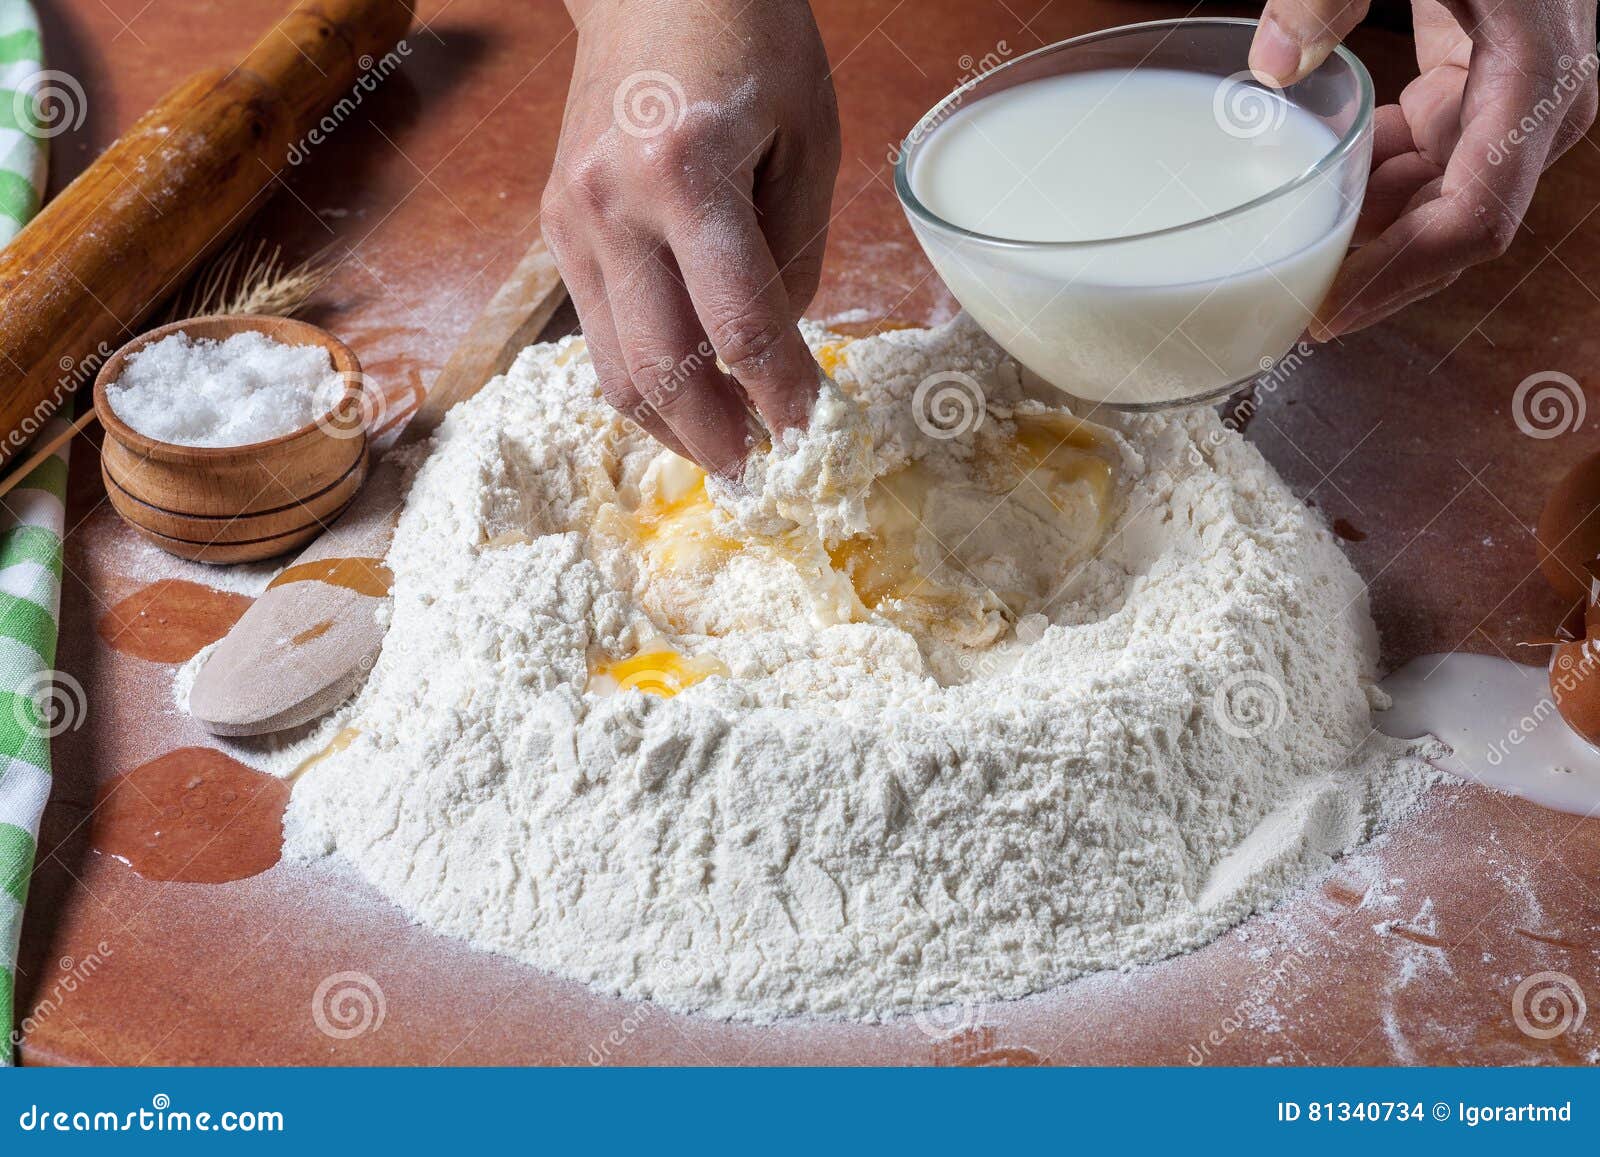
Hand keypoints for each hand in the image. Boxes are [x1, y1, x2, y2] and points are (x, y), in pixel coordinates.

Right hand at [542, 0, 839, 475]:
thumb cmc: (746, 38)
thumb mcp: (808, 133)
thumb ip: (795, 249)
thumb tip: (777, 349)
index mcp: (684, 172)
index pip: (739, 325)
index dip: (782, 395)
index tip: (813, 435)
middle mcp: (611, 205)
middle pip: (660, 368)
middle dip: (717, 439)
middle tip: (762, 476)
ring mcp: (571, 220)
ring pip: (613, 369)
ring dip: (671, 429)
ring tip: (724, 454)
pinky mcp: (556, 227)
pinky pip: (597, 334)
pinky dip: (643, 380)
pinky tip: (686, 399)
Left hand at [1249, 1, 1597, 338]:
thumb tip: (1272, 66)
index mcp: (1536, 79)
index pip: (1473, 220)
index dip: (1398, 279)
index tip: (1326, 313)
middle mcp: (1536, 101)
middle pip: (1451, 223)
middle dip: (1372, 271)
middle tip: (1283, 305)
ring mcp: (1510, 90)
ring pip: (1433, 192)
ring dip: (1364, 229)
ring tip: (1282, 261)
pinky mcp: (1478, 74)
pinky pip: (1422, 151)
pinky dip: (1367, 178)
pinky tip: (1310, 195)